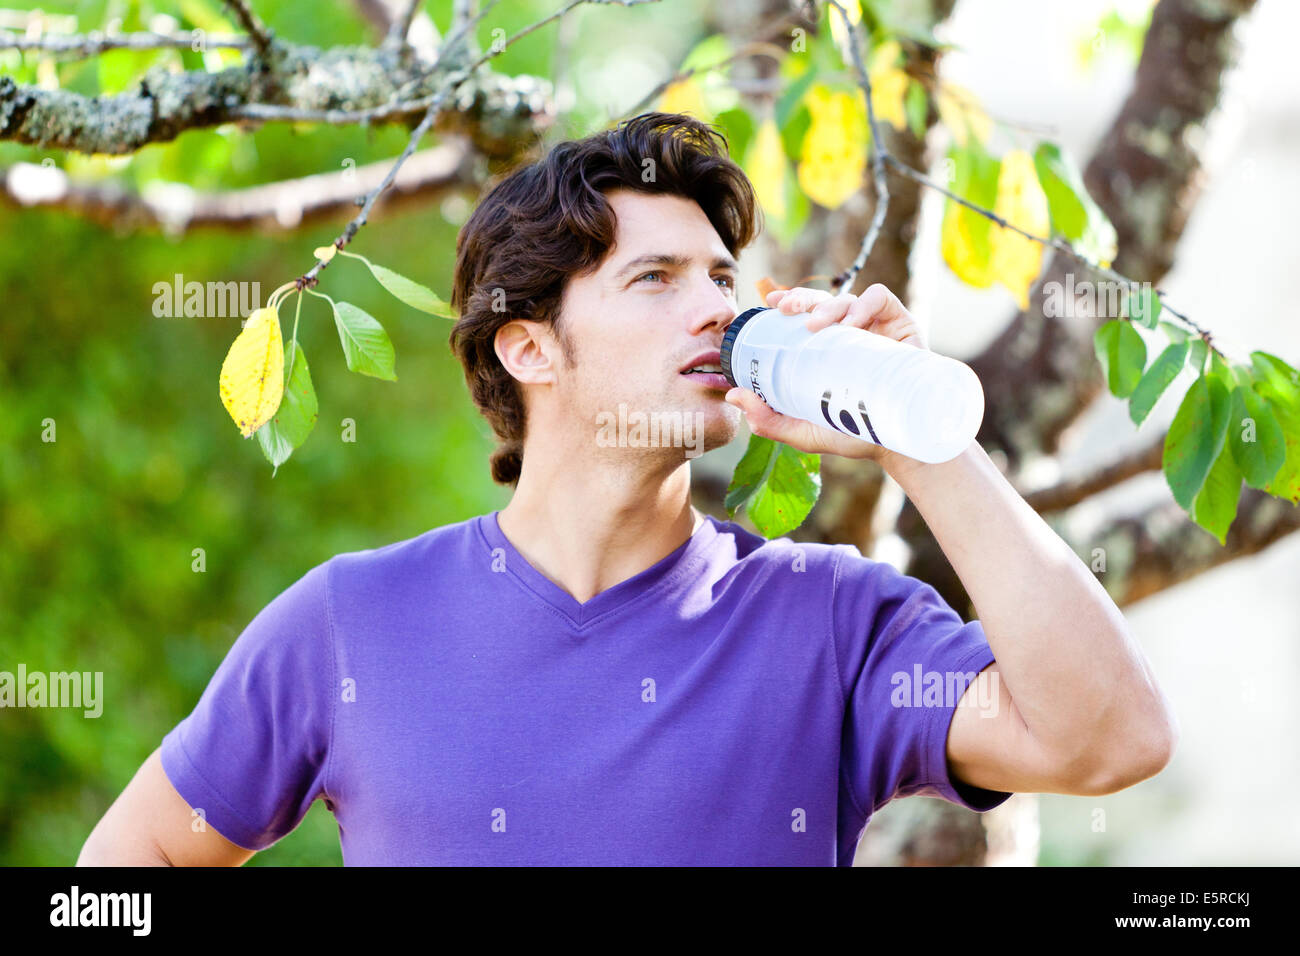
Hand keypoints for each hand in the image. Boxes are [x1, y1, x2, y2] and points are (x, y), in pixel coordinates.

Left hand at [724, 283, 926, 467]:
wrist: (899, 444)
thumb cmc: (852, 434)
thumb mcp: (802, 429)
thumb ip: (768, 418)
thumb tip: (733, 396)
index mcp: (827, 350)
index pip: (805, 316)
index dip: (788, 302)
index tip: (772, 302)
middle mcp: (850, 335)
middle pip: (822, 302)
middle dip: (802, 298)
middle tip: (788, 309)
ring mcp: (876, 328)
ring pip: (847, 298)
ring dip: (827, 304)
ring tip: (816, 324)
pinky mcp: (901, 325)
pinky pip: (880, 298)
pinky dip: (863, 304)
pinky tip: (852, 323)